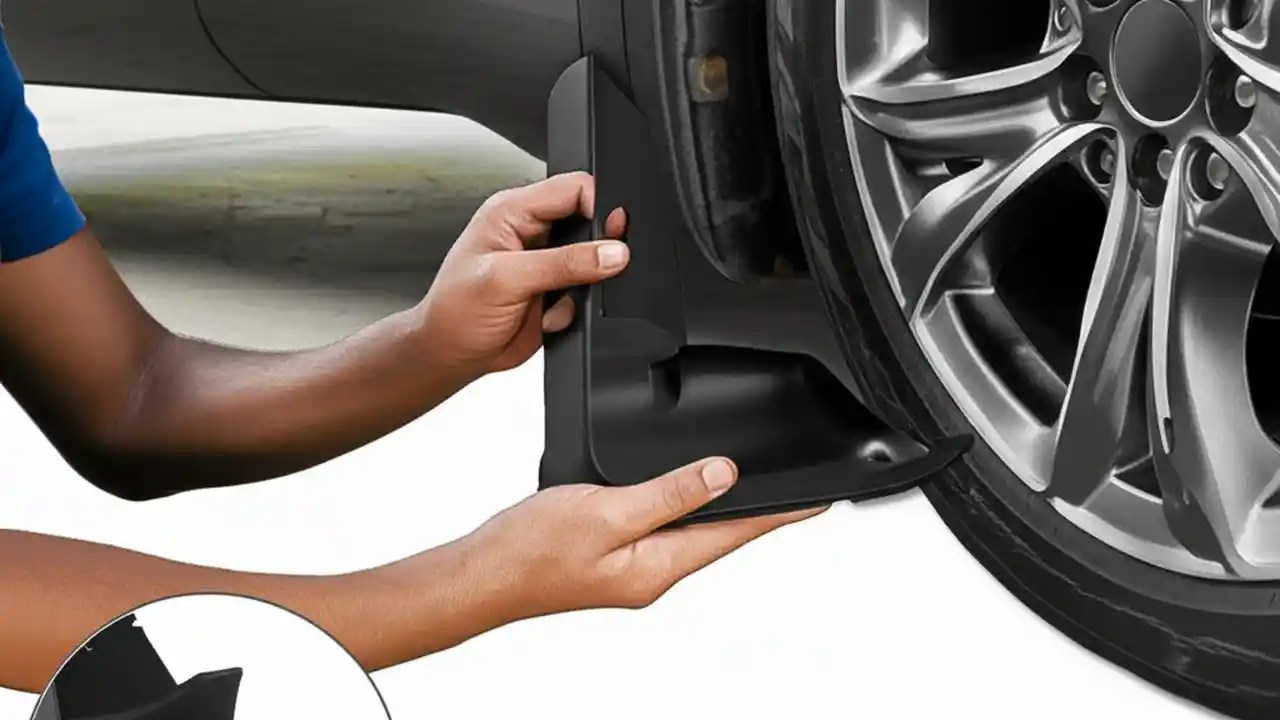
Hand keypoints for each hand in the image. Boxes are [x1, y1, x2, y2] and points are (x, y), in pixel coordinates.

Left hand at [417, 172, 628, 377]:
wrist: (451, 355)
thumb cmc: (455, 312)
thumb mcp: (506, 280)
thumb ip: (562, 263)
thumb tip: (610, 253)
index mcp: (513, 210)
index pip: (573, 188)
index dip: (598, 206)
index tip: (609, 237)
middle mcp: (532, 231)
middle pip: (589, 221)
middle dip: (595, 250)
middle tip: (583, 275)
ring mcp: (546, 262)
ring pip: (594, 259)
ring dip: (584, 285)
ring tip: (556, 300)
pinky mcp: (555, 291)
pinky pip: (588, 291)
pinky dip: (576, 307)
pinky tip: (550, 315)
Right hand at [463, 458, 826, 620]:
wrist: (480, 575)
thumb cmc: (530, 550)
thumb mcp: (606, 510)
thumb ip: (667, 493)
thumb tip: (722, 474)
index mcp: (659, 565)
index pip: (738, 533)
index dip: (782, 512)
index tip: (821, 499)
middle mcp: (652, 572)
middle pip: (722, 536)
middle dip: (761, 512)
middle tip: (799, 492)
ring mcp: (632, 568)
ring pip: (693, 532)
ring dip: (724, 510)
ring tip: (755, 491)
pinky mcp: (611, 557)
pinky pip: (662, 528)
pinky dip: (683, 507)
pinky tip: (684, 495)